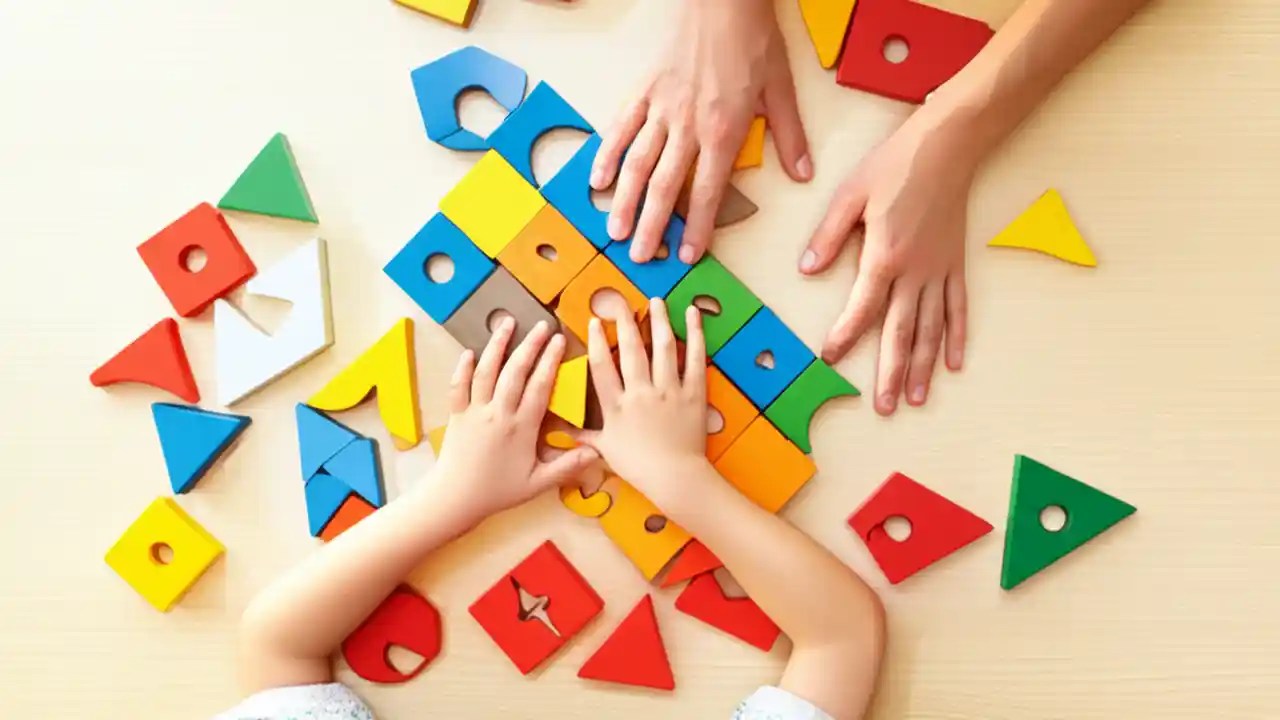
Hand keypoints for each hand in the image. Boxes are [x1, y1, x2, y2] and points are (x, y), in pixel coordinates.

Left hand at [430, 318, 599, 523]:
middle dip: (530, 345)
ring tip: (507, 324)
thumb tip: (597, 453)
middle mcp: (498, 413)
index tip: (560, 341)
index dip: (551, 361)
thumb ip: (567, 466)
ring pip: (486, 372)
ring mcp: (475, 411)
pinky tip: (469, 351)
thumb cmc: (498, 492)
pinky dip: (463, 368)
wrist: (455, 498)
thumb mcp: (538, 484)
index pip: (539, 387)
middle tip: (542, 325)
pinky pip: (458, 386)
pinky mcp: (456, 414)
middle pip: (515, 372)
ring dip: (497, 346)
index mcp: (522, 427)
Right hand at [576, 299, 711, 507]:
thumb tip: (559, 430)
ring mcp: (669, 390)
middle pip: (631, 349)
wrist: (675, 477)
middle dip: (625, 322)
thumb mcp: (605, 450)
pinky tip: (691, 315)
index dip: (596, 341)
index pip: (602, 366)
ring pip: (663, 347)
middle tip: (622, 302)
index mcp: (617, 405)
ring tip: (655, 301)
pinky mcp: (693, 392)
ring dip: (658, 320)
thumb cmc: (638, 467)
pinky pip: (694, 358)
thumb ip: (583, 435)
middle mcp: (641, 392)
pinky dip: (695, 334)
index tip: (593, 321)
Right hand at [590, 0, 810, 264]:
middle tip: (641, 258)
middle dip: (653, 226)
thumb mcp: (780, 86)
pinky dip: (607, 155)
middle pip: (666, 186)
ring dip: (626, 201)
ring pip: (637, 163)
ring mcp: (660, 107)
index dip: (698, 226)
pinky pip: (620, 128)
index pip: (709, 190)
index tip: (687, 254)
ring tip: (615, 231)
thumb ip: (789, 135)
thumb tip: (803, 174)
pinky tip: (598, 181)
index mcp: (724, 129)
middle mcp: (688, 125)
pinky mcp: (642, 89)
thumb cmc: (751, 37)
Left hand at [800, 109, 975, 414]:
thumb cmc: (895, 166)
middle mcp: (915, 271)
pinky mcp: (956, 263)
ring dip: (923, 367)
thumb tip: (807, 270)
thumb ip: (828, 236)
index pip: (862, 308)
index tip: (830, 358)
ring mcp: (940, 270)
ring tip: (916, 398)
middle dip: (892, 372)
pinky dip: (956, 337)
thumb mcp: (850, 194)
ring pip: (931, 329)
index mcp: (885, 256)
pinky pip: (958, 308)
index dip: (845, 336)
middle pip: (902, 332)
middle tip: (885, 407)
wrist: (949, 146)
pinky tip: (953, 364)